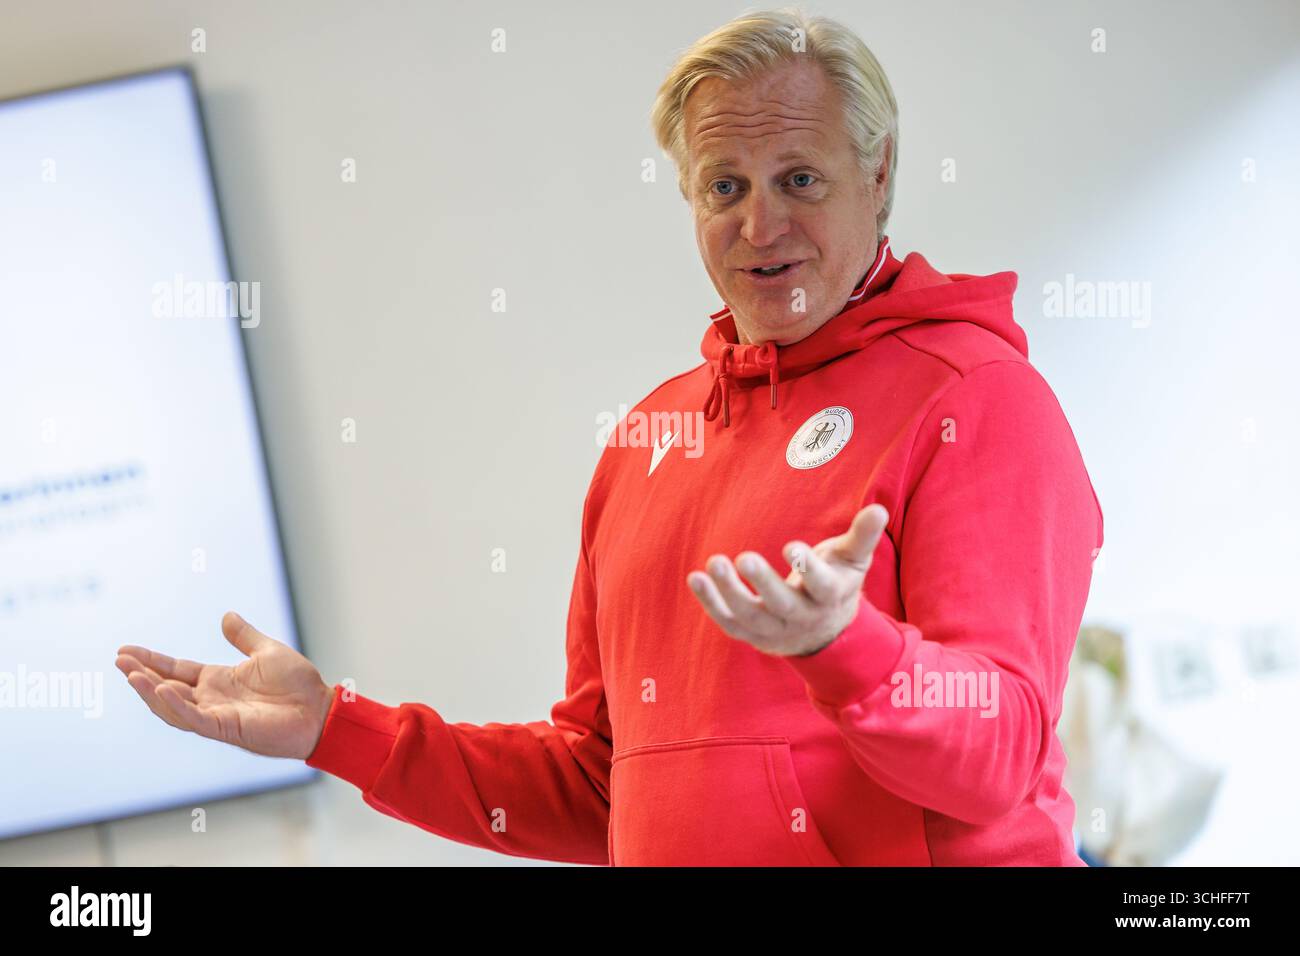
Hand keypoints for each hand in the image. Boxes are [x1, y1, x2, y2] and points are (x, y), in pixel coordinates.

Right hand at [115, 611, 334, 759]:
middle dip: (141, 675)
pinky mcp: (227, 729)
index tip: (125, 650)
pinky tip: (160, 691)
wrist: (320, 709)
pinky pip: (195, 718)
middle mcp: (211, 699)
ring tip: (130, 675)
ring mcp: (216, 716)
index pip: (175, 669)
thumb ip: (244, 637)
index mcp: (218, 681)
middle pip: (166, 687)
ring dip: (150, 692)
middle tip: (118, 661)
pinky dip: (176, 706)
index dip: (151, 661)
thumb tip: (226, 615)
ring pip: (173, 707)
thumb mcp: (267, 651)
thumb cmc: (298, 685)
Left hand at [686, 503, 888, 656]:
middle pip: (782, 604)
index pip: (822, 587)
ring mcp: (774, 631)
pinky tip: (696, 578)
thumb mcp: (853, 560)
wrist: (824, 633)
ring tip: (713, 563)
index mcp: (830, 597)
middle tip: (743, 557)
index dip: (808, 569)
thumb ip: (863, 536)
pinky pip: (729, 622)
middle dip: (763, 583)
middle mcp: (802, 618)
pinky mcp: (752, 635)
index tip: (791, 546)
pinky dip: (711, 604)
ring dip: (729, 592)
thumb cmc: (836, 581)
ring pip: (750, 616)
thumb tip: (879, 509)